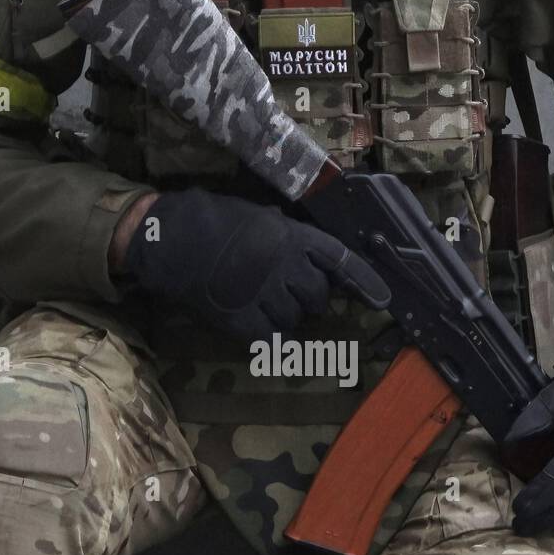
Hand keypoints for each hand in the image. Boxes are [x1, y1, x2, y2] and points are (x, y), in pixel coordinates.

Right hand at [118, 188, 388, 337]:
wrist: (170, 239)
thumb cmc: (212, 220)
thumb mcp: (259, 215)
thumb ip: (287, 235)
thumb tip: (311, 255)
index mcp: (291, 236)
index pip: (339, 260)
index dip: (364, 280)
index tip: (383, 298)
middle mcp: (284, 266)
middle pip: (318, 296)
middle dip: (309, 297)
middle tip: (287, 290)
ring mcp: (264, 294)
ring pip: (296, 319)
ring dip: (286, 315)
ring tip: (261, 300)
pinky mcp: (243, 320)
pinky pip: (272, 338)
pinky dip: (270, 337)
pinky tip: (257, 325)